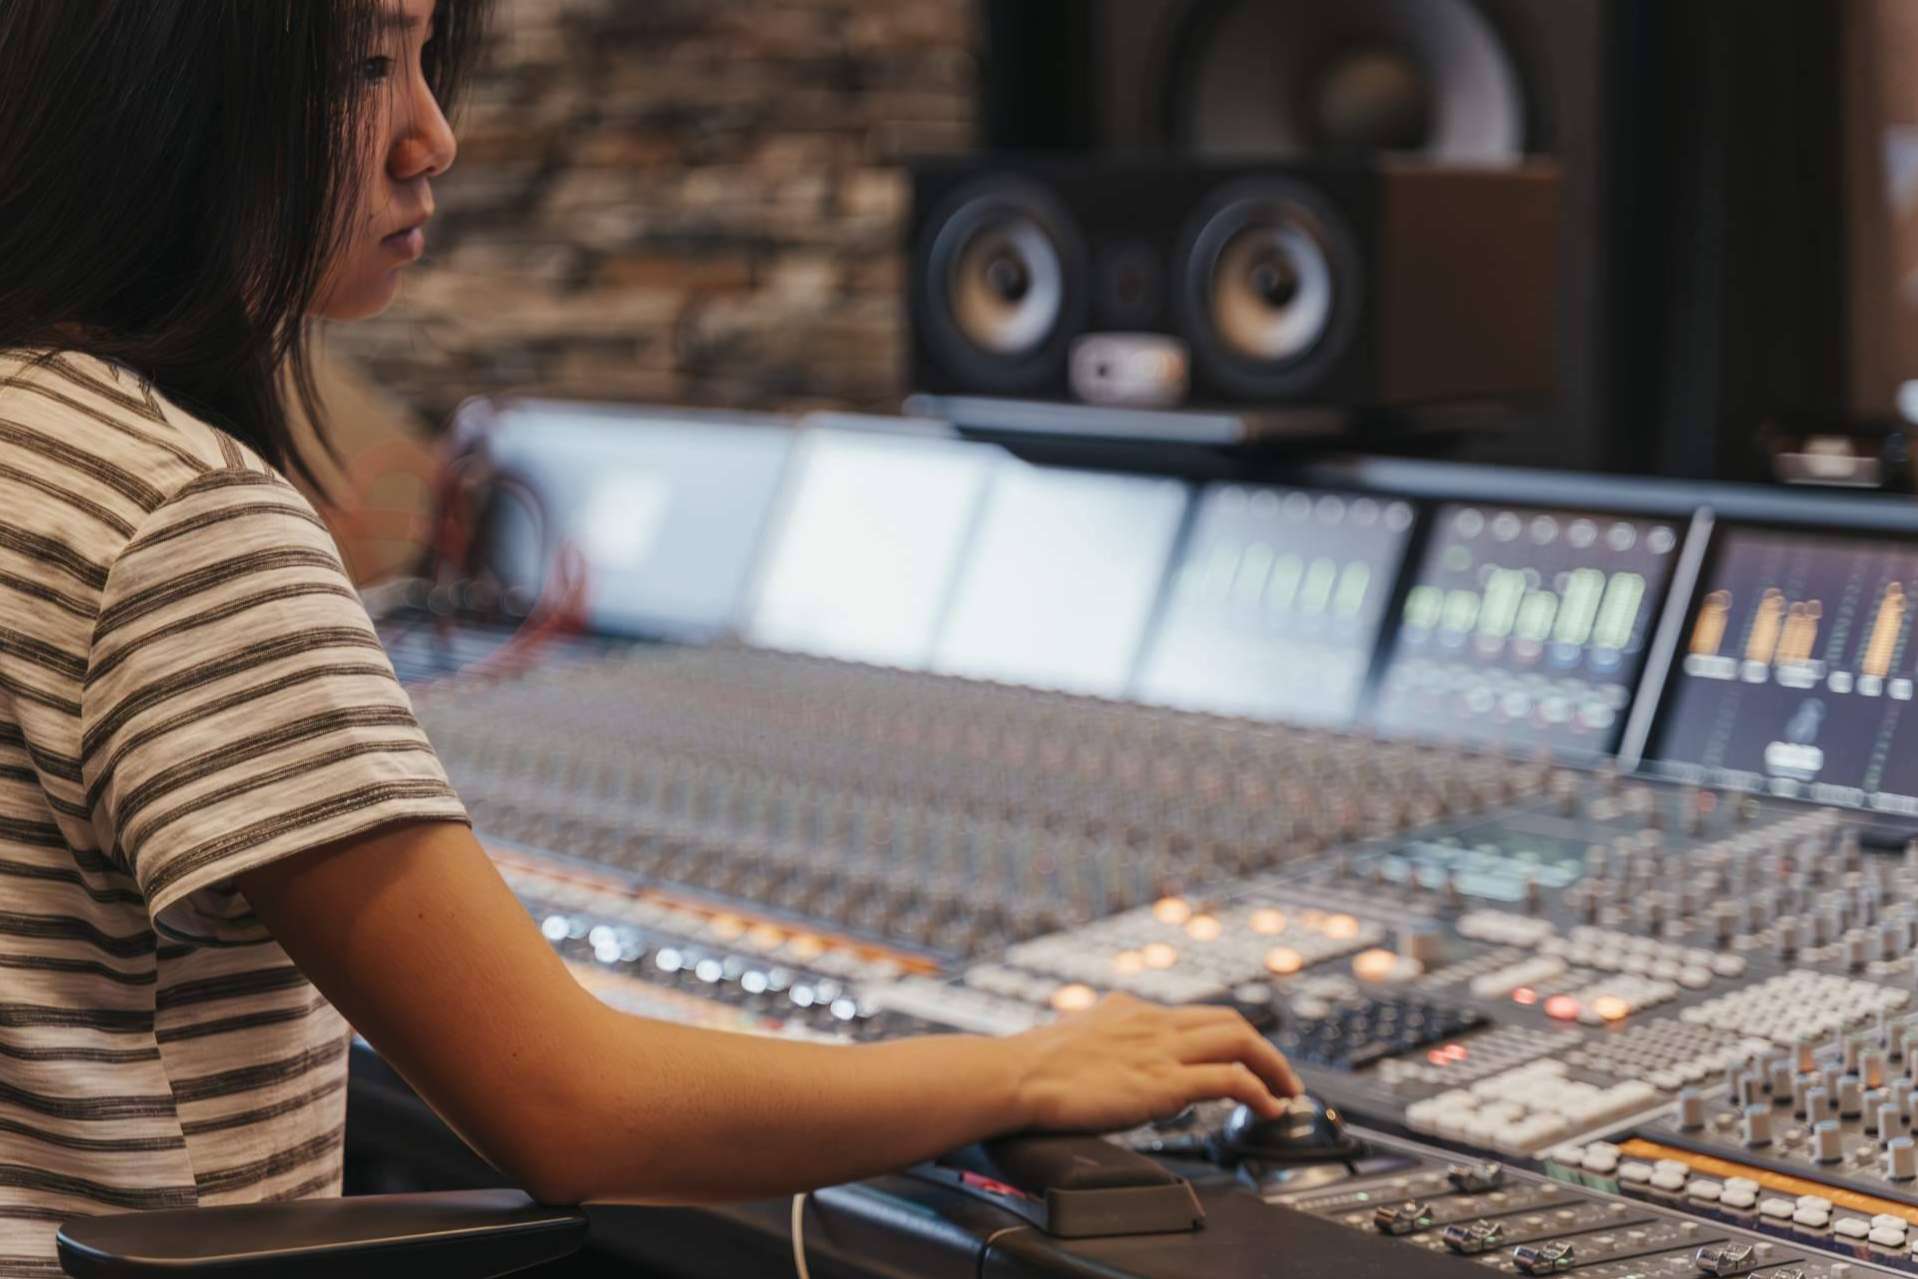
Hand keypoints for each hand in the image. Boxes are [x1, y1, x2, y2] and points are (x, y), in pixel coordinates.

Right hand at [1003, 994, 1301, 1132]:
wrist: (1020, 1074)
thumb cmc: (1036, 1063)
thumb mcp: (1076, 1032)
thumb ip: (1101, 1032)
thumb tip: (1104, 1035)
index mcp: (1133, 1011)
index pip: (1197, 1015)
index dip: (1230, 1035)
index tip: (1245, 1056)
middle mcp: (1154, 1022)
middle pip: (1230, 1022)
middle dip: (1264, 1048)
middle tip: (1280, 1075)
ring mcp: (1162, 1050)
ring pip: (1241, 1042)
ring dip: (1273, 1068)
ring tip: (1286, 1092)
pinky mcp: (1164, 1081)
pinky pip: (1230, 1080)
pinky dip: (1259, 1092)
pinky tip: (1268, 1109)